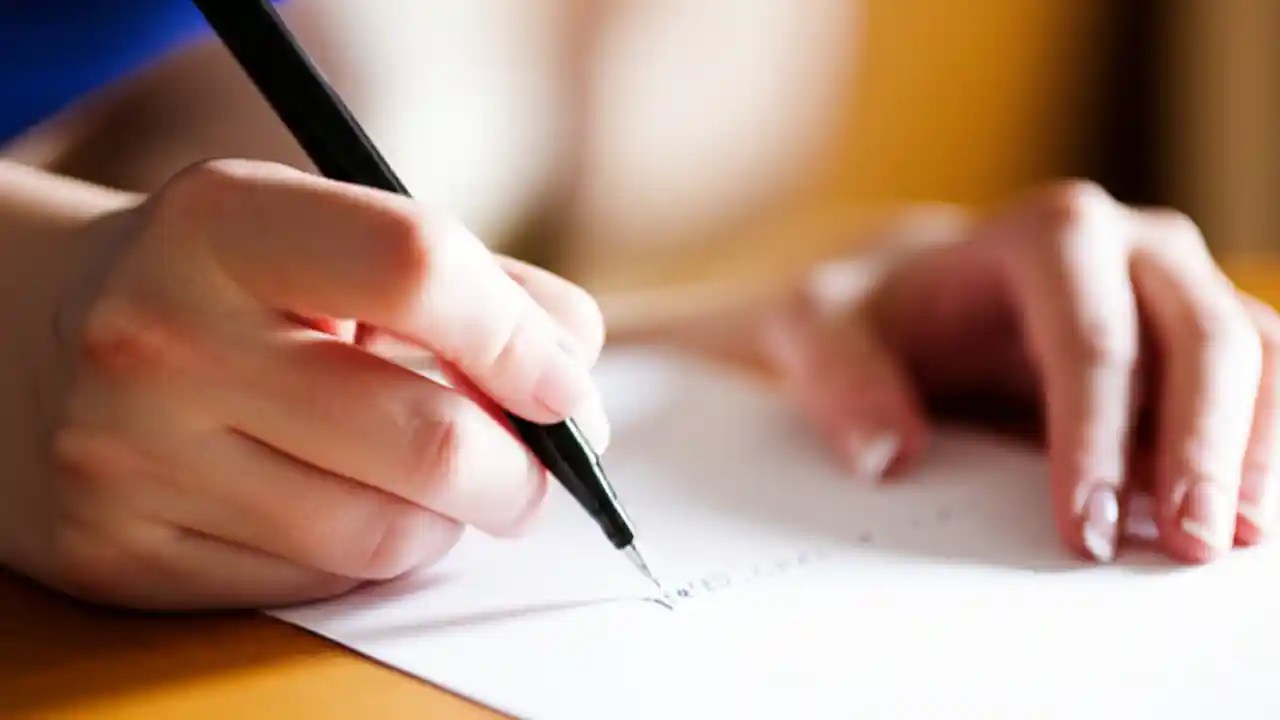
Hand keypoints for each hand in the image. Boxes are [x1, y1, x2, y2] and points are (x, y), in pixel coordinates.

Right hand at [2, 160, 606, 608]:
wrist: (36, 338)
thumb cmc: (228, 283)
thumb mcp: (329, 232)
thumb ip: (476, 288)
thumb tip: (573, 385)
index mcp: (222, 225)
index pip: (419, 271)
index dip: (523, 341)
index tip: (565, 387)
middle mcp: (161, 340)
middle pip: (428, 441)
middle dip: (522, 473)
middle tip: (535, 468)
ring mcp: (129, 458)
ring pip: (383, 535)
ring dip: (444, 518)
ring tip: (426, 476)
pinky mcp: (119, 555)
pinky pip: (315, 583)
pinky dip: (365, 551)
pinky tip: (340, 500)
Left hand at [758, 182, 1276, 563]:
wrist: (916, 293)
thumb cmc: (873, 309)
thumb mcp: (815, 325)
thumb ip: (836, 374)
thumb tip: (888, 453)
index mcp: (1045, 234)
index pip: (1092, 338)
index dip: (1097, 437)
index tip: (1087, 530)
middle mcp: (1131, 246)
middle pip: (1203, 337)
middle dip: (1204, 447)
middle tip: (1190, 547)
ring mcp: (1177, 285)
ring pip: (1257, 353)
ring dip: (1258, 449)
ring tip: (1233, 542)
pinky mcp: (1198, 332)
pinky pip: (1260, 381)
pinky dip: (1264, 444)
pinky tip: (1245, 513)